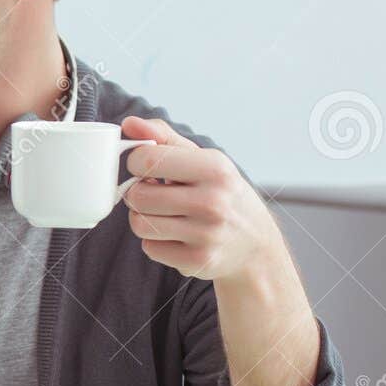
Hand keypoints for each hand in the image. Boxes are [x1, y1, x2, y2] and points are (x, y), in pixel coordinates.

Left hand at [121, 116, 286, 282]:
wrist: (256, 245)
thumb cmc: (222, 194)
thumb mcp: (203, 160)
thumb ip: (164, 139)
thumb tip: (129, 123)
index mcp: (215, 168)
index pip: (146, 160)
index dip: (136, 163)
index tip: (146, 168)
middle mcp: (213, 201)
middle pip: (137, 196)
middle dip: (139, 194)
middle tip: (156, 195)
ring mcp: (206, 234)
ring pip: (139, 224)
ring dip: (145, 219)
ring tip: (168, 215)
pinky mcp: (197, 261)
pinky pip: (149, 248)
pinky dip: (157, 243)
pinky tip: (178, 237)